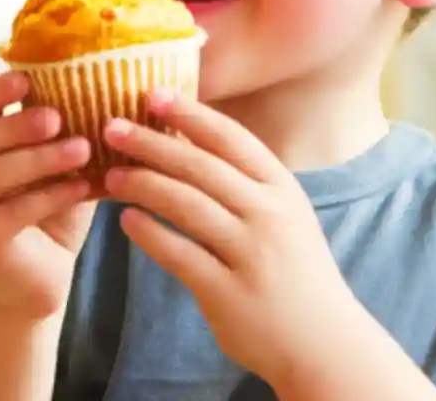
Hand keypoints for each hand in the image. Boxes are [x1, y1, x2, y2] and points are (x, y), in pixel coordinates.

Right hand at [0, 71, 96, 318]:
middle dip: (20, 124)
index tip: (26, 77)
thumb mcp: (60, 170)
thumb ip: (67, 135)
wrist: (39, 284)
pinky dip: (49, 196)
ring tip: (82, 149)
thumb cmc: (53, 219)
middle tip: (59, 117)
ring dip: (40, 158)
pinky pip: (10, 211)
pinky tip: (82, 188)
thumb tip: (111, 92)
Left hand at [101, 89, 356, 387]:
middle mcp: (269, 215)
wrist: (324, 341)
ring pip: (186, 205)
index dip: (190, 113)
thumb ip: (246, 182)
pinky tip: (126, 221)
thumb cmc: (293, 269)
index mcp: (282, 188)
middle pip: (200, 166)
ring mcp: (250, 254)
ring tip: (111, 176)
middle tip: (111, 128)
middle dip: (152, 142)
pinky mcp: (228, 292)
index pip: (230, 139)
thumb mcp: (284, 215)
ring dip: (143, 184)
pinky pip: (180, 255)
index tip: (152, 93)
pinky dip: (149, 235)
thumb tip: (188, 137)